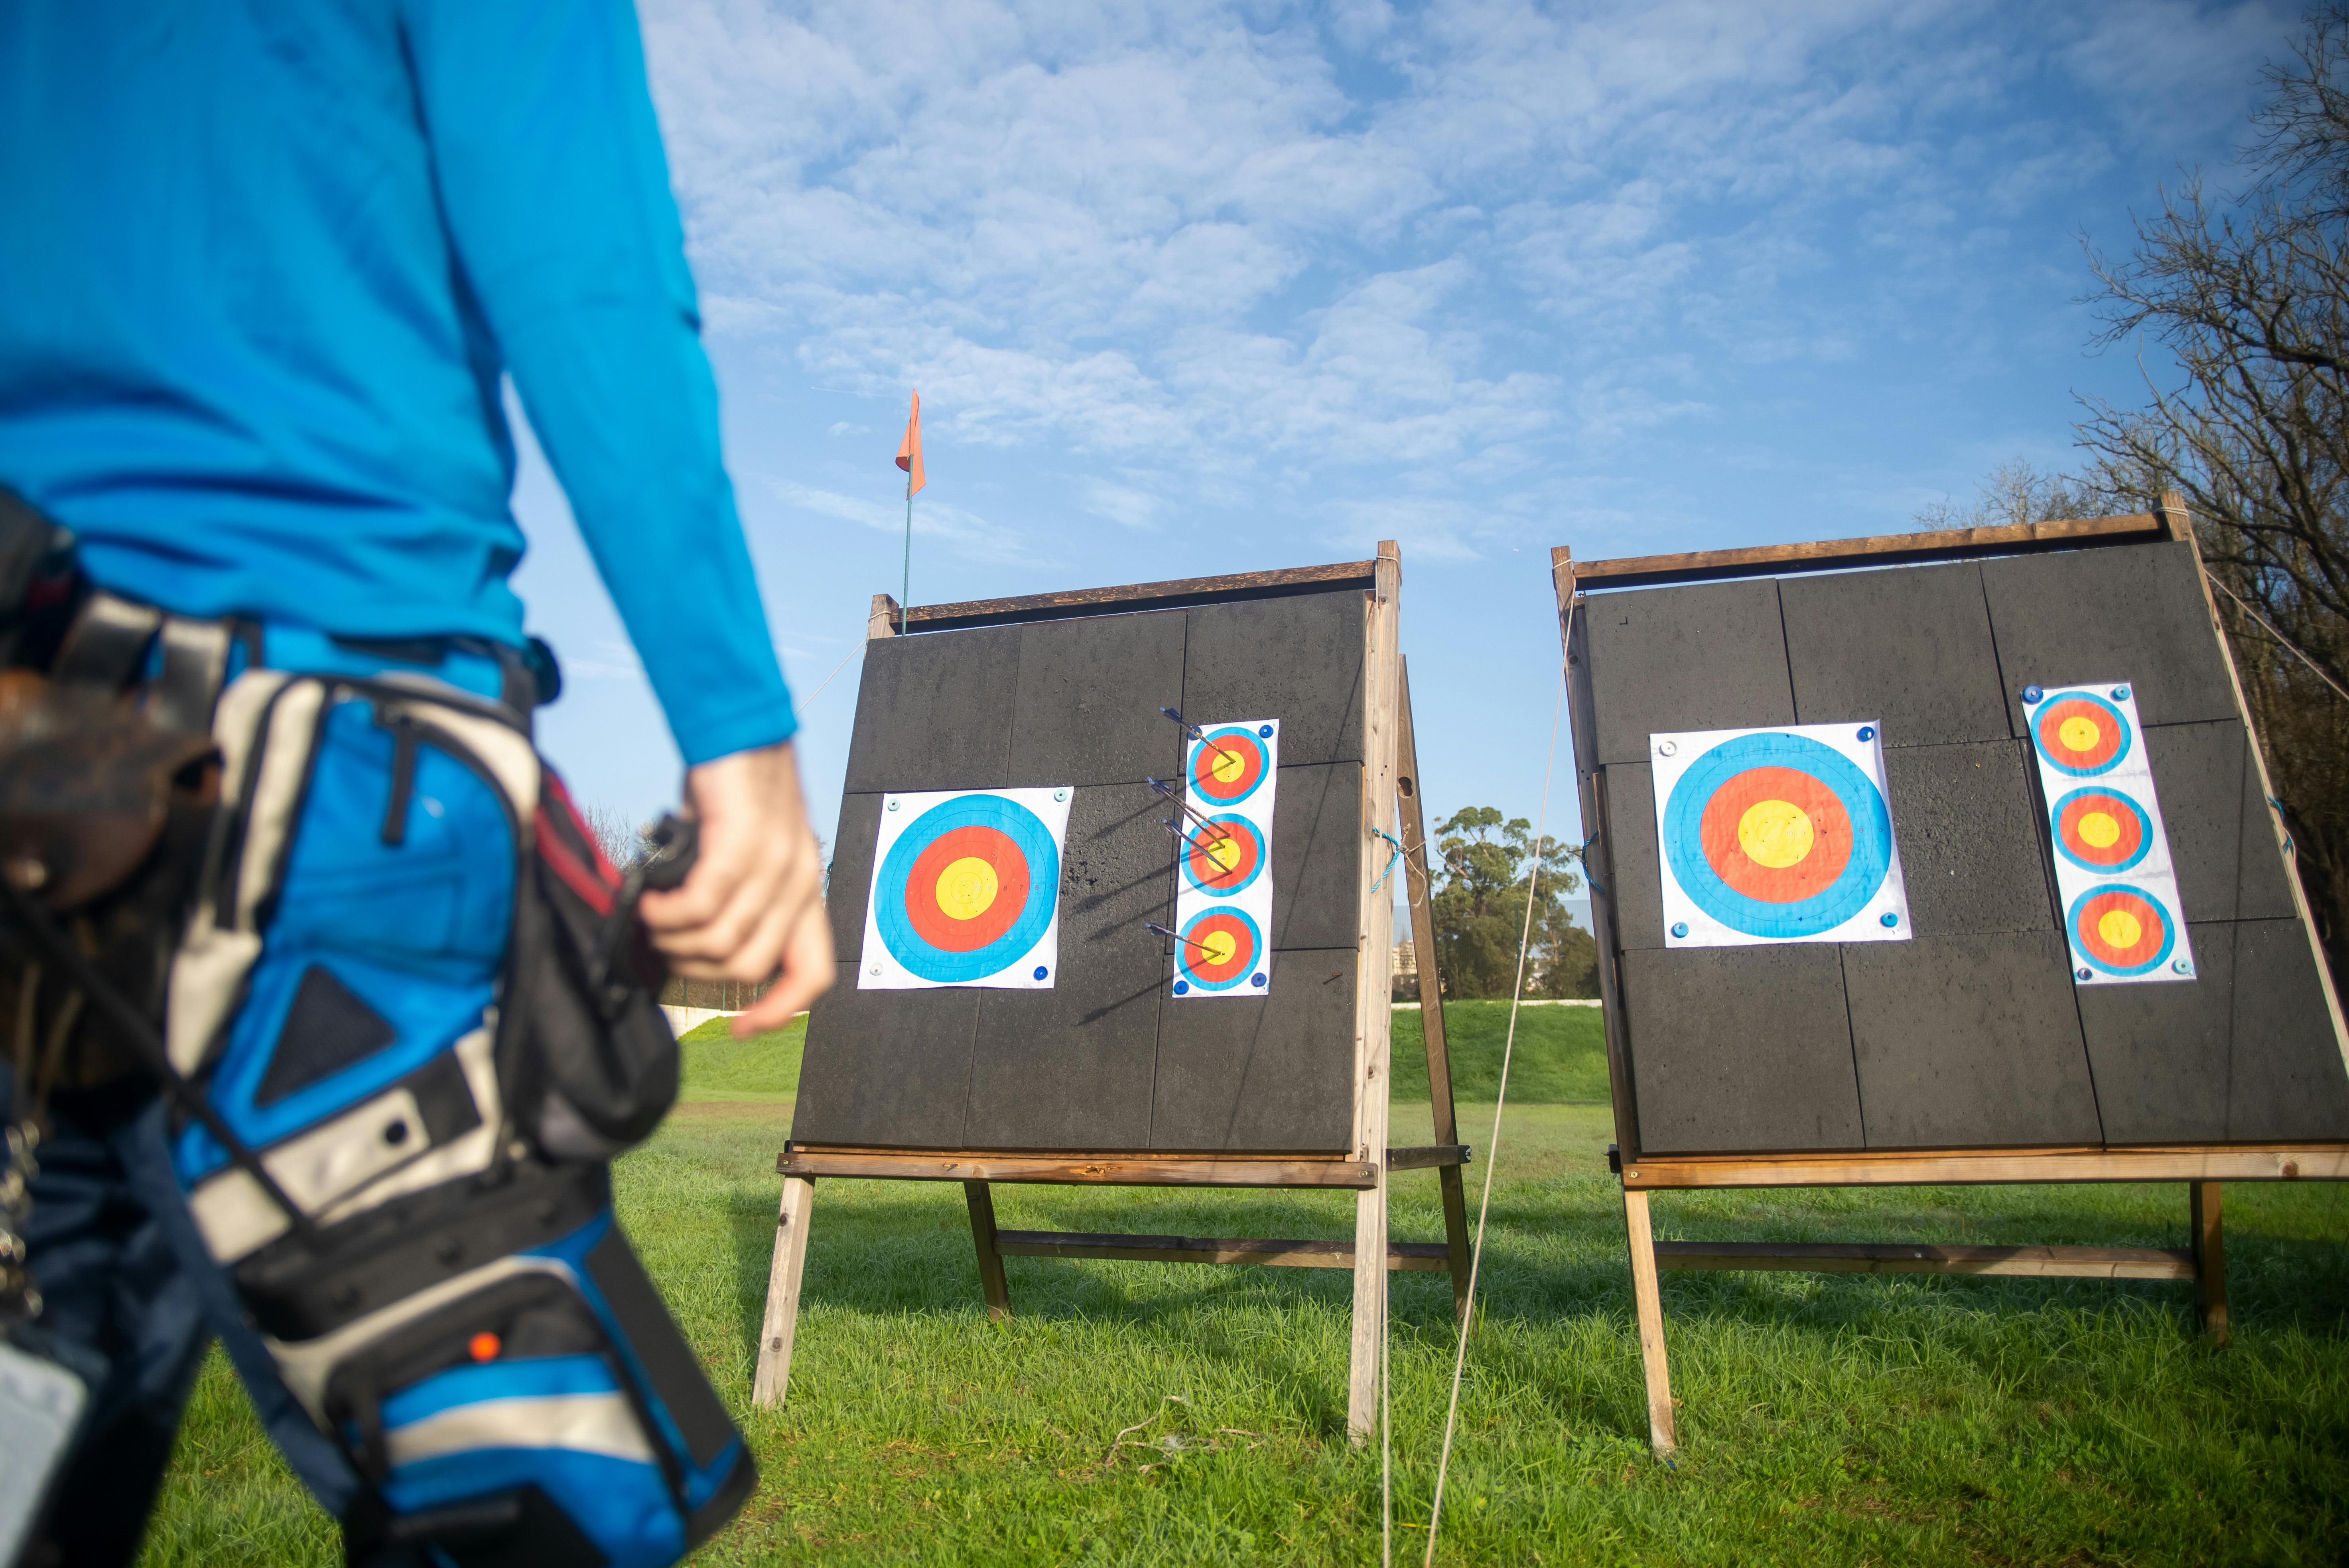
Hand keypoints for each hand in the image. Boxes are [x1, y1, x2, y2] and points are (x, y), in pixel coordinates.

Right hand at [639, 740, 831, 1034]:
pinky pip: (700, 906)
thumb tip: (689, 944)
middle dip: (698, 970)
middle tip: (667, 944)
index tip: (740, 1028)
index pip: (813, 975)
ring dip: (675, 941)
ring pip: (721, 943)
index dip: (779, 1011)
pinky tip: (651, 900)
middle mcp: (799, 883)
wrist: (739, 729)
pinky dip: (667, 914)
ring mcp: (775, 864)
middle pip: (749, 968)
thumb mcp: (745, 854)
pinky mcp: (742, 844)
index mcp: (805, 892)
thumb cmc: (733, 793)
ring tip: (654, 917)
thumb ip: (733, 899)